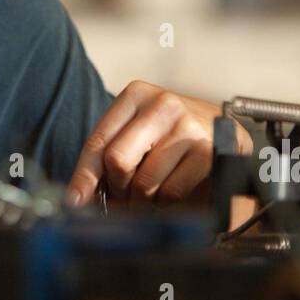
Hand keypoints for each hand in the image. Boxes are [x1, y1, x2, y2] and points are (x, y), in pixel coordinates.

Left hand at [65, 80, 252, 209]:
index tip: (74, 202)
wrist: (225, 135)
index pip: (99, 140)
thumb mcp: (137, 134)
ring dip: (142, 200)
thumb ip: (106, 157)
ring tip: (149, 195)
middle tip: (123, 197)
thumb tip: (77, 198)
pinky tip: (170, 195)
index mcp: (136, 95)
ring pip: (144, 182)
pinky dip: (165, 204)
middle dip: (117, 188)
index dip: (83, 176)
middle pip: (117, 160)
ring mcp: (187, 127)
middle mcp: (161, 104)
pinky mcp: (207, 152)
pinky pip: (171, 192)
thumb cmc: (171, 137)